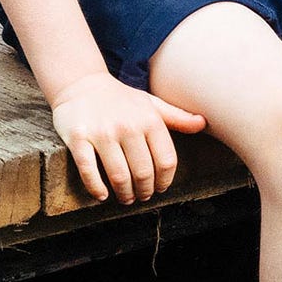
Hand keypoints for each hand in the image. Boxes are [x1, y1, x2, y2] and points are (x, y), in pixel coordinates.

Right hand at [48, 73, 206, 203]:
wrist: (81, 84)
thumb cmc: (121, 99)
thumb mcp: (151, 104)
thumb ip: (177, 117)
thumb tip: (203, 123)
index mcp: (149, 119)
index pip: (166, 160)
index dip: (165, 180)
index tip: (160, 188)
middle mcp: (128, 126)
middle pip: (143, 172)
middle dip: (144, 190)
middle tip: (141, 196)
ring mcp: (102, 133)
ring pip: (119, 176)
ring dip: (124, 194)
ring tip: (125, 197)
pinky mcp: (78, 138)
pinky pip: (89, 171)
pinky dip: (97, 188)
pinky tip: (102, 195)